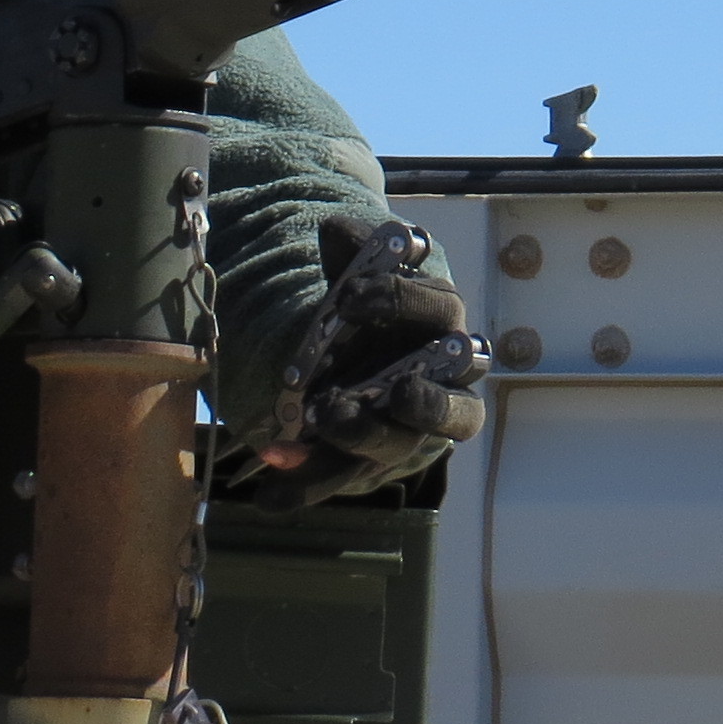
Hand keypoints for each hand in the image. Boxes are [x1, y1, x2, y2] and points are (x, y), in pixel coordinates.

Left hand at [257, 215, 487, 503]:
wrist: (355, 355)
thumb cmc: (368, 312)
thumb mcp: (359, 276)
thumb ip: (352, 252)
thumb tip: (336, 229)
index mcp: (440, 326)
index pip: (440, 311)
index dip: (401, 302)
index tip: (350, 295)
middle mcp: (441, 388)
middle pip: (454, 408)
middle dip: (427, 404)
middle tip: (396, 393)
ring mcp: (407, 434)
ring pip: (402, 448)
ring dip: (364, 437)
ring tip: (324, 422)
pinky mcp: (368, 463)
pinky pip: (342, 480)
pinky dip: (305, 486)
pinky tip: (268, 494)